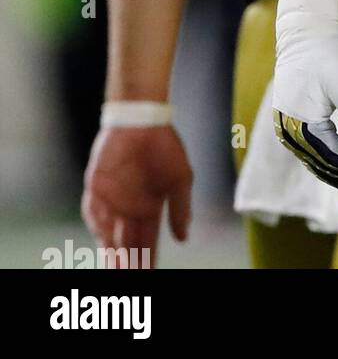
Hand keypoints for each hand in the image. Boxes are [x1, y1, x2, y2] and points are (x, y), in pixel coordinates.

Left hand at [81, 126, 191, 266]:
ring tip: (115, 268)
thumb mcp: (181, 179)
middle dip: (127, 263)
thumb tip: (184, 238)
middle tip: (128, 279)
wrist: (144, 120)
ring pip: (106, 234)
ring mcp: (110, 199)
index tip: (149, 276)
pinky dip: (97, 224)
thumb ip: (180, 208)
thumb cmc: (165, 147)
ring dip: (110, 251)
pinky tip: (105, 236)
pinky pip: (92, 211)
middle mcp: (127, 209)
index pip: (147, 242)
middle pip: (125, 244)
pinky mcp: (95, 187)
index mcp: (149, 209)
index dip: (147, 260)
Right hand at [273, 34, 337, 197]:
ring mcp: (288, 131)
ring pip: (318, 162)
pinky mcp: (294, 124)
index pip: (334, 157)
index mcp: (300, 127)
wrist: (307, 34)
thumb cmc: (328, 54)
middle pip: (325, 166)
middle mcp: (289, 135)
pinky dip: (334, 160)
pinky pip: (315, 151)